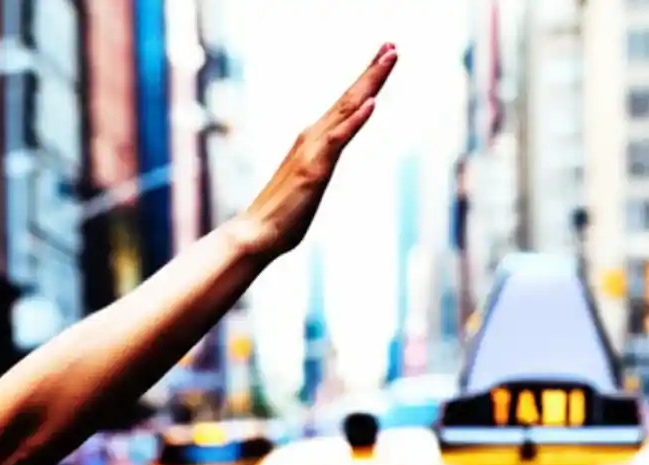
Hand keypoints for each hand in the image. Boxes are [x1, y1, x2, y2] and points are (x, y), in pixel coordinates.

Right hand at [238, 43, 398, 257]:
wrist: (256, 234)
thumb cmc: (281, 215)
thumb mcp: (307, 185)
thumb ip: (315, 170)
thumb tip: (317, 170)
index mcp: (313, 141)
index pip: (345, 106)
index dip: (365, 81)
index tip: (382, 58)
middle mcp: (312, 137)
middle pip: (349, 98)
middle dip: (373, 71)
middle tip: (392, 46)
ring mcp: (313, 150)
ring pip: (347, 109)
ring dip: (370, 82)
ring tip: (388, 58)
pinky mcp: (314, 168)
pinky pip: (338, 139)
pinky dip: (355, 120)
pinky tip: (372, 102)